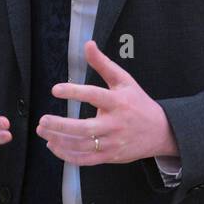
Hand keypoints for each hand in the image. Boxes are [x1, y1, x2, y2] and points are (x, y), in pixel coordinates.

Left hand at [37, 39, 176, 165]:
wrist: (161, 132)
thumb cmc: (138, 103)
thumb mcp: (124, 80)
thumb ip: (103, 63)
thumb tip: (88, 44)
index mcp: (118, 102)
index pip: (94, 96)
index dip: (74, 92)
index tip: (55, 89)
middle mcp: (115, 124)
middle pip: (85, 128)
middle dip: (61, 125)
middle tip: (42, 120)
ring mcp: (112, 142)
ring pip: (82, 145)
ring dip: (59, 140)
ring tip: (43, 130)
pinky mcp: (110, 156)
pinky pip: (85, 160)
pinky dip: (67, 155)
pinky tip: (53, 145)